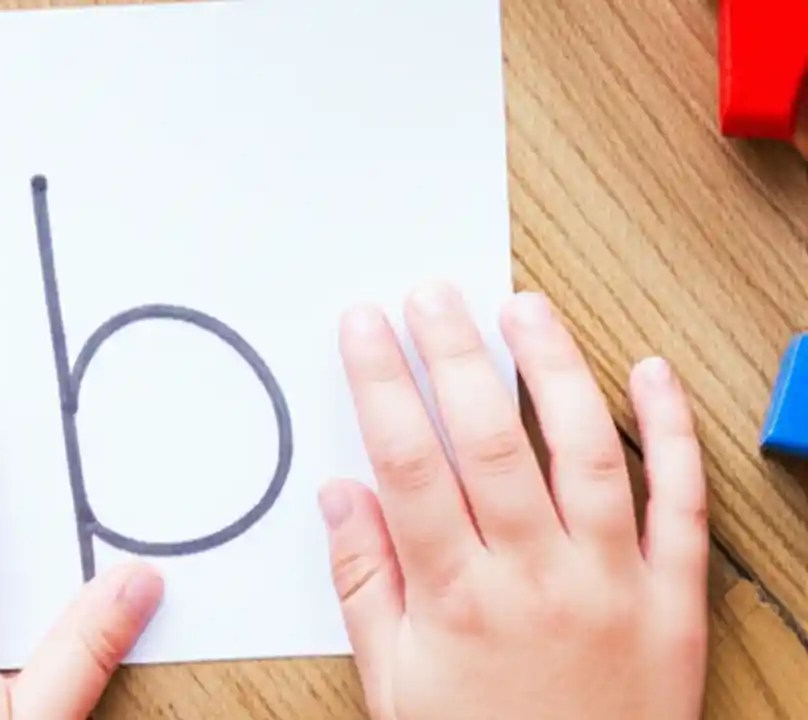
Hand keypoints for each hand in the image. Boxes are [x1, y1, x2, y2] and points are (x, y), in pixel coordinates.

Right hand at [323, 284, 707, 718]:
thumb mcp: (392, 685)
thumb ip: (363, 583)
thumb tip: (340, 495)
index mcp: (457, 598)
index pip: (408, 462)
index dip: (383, 383)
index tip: (365, 327)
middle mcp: (536, 576)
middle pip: (488, 438)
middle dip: (454, 353)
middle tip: (432, 293)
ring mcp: (612, 580)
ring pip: (583, 449)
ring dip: (552, 368)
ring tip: (523, 308)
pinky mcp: (673, 596)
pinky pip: (681, 501)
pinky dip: (671, 432)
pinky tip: (648, 373)